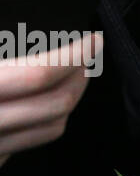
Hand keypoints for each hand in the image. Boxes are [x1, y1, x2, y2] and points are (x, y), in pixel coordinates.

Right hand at [0, 33, 99, 167]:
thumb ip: (10, 57)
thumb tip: (38, 33)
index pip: (39, 75)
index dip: (75, 55)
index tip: (93, 40)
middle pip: (57, 104)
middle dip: (81, 77)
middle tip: (88, 56)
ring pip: (53, 128)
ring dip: (72, 98)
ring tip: (75, 75)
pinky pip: (32, 142)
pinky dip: (51, 120)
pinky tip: (50, 100)